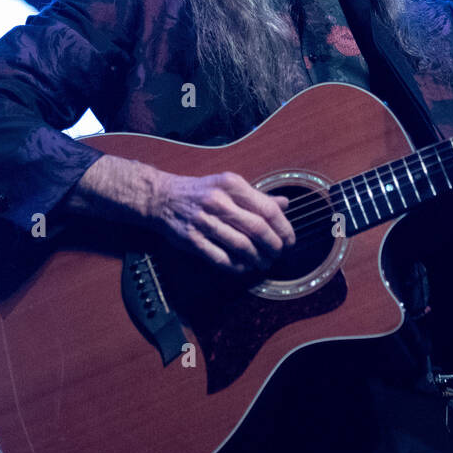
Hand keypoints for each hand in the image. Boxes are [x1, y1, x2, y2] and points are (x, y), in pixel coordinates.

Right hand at [147, 170, 294, 273]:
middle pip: (257, 229)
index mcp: (231, 184)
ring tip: (264, 263)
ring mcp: (204, 221)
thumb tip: (284, 204)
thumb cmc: (201, 191)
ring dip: (257, 259)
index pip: (267, 209)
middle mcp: (218, 201)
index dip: (283, 228)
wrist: (162, 197)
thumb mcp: (229, 185)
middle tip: (279, 254)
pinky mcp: (192, 239)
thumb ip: (257, 196)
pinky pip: (220, 258)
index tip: (290, 240)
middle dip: (274, 246)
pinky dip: (236, 266)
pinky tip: (243, 267)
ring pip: (241, 246)